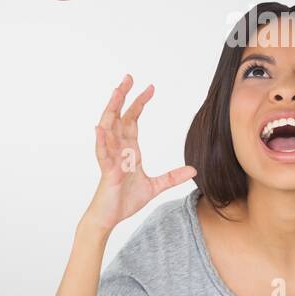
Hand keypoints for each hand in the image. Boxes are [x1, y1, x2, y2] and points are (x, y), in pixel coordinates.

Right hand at [85, 75, 196, 232]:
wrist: (110, 218)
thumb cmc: (125, 200)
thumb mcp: (155, 187)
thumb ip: (172, 177)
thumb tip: (193, 170)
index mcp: (129, 150)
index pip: (132, 120)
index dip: (139, 104)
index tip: (150, 88)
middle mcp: (118, 149)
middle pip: (119, 117)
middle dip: (123, 97)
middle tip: (129, 77)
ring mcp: (111, 158)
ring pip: (108, 128)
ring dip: (112, 109)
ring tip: (117, 92)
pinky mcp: (106, 171)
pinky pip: (102, 153)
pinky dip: (101, 140)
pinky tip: (101, 127)